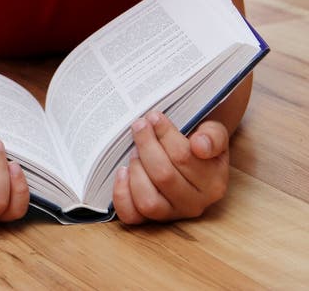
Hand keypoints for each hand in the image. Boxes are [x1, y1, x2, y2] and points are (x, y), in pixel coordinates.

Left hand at [112, 111, 229, 222]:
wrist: (192, 156)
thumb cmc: (198, 141)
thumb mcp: (214, 133)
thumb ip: (213, 135)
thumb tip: (199, 146)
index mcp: (213, 182)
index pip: (184, 157)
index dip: (164, 134)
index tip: (154, 116)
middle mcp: (195, 204)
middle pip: (164, 176)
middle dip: (147, 145)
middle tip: (139, 125)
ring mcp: (172, 214)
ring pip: (148, 200)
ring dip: (137, 170)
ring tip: (135, 150)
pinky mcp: (150, 219)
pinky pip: (131, 214)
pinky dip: (122, 193)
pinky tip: (122, 171)